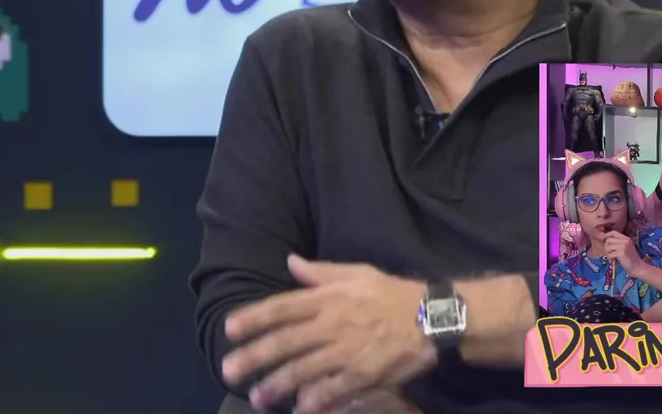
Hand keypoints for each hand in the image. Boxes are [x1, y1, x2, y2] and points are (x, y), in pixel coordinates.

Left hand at [221, 256, 436, 413]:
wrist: (432, 318)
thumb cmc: (391, 294)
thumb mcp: (357, 273)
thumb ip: (320, 272)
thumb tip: (290, 262)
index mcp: (328, 298)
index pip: (282, 307)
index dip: (253, 317)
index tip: (229, 329)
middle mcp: (332, 324)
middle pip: (285, 341)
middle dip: (254, 356)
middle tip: (229, 370)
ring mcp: (347, 351)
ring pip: (304, 370)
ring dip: (277, 384)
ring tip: (257, 397)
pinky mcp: (363, 375)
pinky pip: (333, 390)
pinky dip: (315, 401)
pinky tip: (300, 410)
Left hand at [602, 232, 641, 272]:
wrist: (638, 267)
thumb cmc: (630, 259)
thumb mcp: (625, 247)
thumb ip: (618, 243)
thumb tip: (605, 240)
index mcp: (626, 238)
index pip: (614, 232)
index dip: (607, 235)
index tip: (603, 240)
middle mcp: (625, 240)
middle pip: (608, 240)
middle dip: (606, 247)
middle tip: (610, 253)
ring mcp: (623, 246)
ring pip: (607, 247)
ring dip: (608, 253)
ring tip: (612, 257)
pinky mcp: (621, 253)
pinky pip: (609, 254)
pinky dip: (610, 258)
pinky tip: (613, 261)